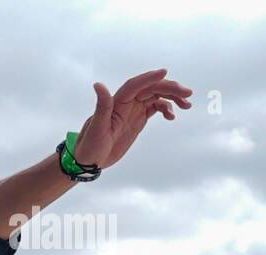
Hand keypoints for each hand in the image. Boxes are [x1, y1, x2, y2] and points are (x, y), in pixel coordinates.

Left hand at [72, 69, 191, 169]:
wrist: (89, 161)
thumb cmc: (89, 145)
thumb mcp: (96, 128)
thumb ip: (102, 106)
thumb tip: (98, 85)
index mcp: (116, 102)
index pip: (135, 85)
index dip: (149, 78)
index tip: (165, 72)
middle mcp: (126, 103)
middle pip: (151, 89)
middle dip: (169, 88)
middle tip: (187, 93)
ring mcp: (133, 111)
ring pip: (156, 96)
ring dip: (172, 97)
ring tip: (186, 105)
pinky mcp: (138, 119)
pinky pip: (155, 108)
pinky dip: (166, 108)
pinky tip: (172, 116)